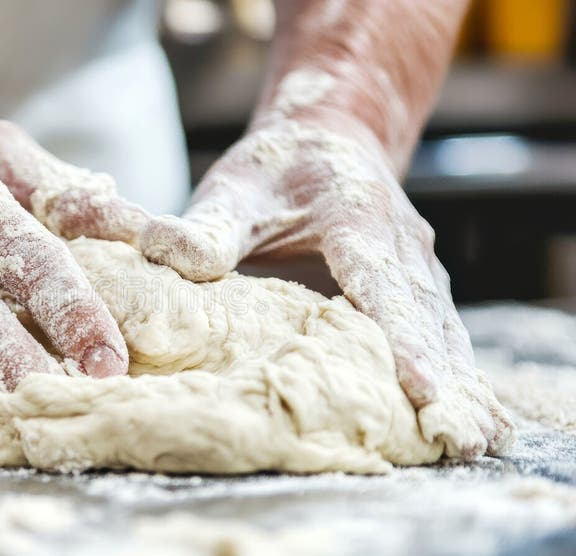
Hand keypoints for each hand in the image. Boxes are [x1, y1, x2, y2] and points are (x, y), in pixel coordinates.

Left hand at [137, 117, 514, 458]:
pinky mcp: (416, 283)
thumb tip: (167, 253)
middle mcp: (399, 242)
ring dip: (459, 383)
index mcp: (355, 216)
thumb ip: (206, 226)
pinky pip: (440, 330)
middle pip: (424, 315)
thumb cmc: (274, 169)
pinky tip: (465, 415)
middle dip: (443, 376)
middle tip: (460, 438)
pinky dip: (454, 371)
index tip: (420, 385)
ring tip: (471, 440)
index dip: (399, 335)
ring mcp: (416, 264)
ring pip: (443, 327)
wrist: (325, 137)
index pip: (379, 281)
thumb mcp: (234, 189)